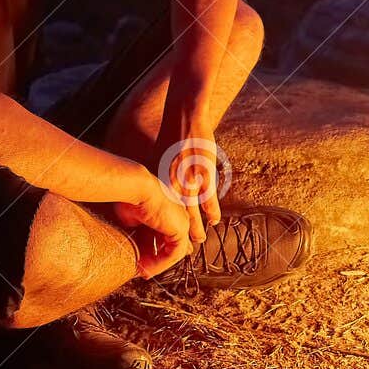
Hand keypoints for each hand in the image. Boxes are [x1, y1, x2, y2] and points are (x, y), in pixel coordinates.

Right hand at [113, 172, 192, 278]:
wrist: (137, 189)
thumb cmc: (131, 197)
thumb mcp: (132, 218)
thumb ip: (137, 230)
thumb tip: (134, 242)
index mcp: (167, 211)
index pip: (163, 235)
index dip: (151, 249)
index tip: (140, 259)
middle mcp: (177, 216)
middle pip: (168, 245)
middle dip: (155, 259)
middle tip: (142, 270)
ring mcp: (181, 222)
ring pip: (173, 251)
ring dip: (157, 264)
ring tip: (143, 272)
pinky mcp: (181, 229)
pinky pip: (174, 254)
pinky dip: (161, 264)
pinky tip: (148, 269)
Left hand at [158, 114, 223, 246]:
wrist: (183, 118)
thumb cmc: (170, 137)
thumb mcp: (157, 160)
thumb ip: (158, 178)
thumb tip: (154, 193)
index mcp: (159, 181)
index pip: (160, 211)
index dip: (161, 228)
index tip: (162, 242)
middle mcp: (172, 184)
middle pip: (175, 217)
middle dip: (178, 234)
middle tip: (182, 250)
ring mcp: (189, 180)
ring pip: (192, 212)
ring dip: (196, 228)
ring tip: (199, 241)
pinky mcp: (204, 174)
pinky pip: (209, 199)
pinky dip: (211, 211)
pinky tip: (214, 221)